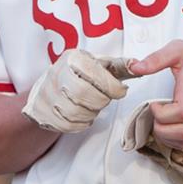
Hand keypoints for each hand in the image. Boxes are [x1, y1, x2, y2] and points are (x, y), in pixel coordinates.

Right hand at [21, 49, 135, 132]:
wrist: (45, 89)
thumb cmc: (76, 75)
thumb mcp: (97, 64)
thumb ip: (119, 66)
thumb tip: (138, 66)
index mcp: (73, 58)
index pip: (98, 76)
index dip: (114, 88)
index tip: (118, 90)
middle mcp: (57, 74)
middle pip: (87, 95)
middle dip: (101, 101)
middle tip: (102, 98)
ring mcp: (48, 94)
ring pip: (77, 112)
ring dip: (91, 113)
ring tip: (91, 105)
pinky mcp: (44, 113)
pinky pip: (68, 124)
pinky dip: (80, 122)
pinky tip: (81, 113)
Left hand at [128, 40, 182, 147]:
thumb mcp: (179, 49)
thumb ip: (156, 59)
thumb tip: (135, 67)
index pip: (182, 112)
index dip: (164, 113)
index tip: (155, 103)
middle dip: (162, 128)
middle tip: (155, 113)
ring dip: (167, 136)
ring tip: (159, 120)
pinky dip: (174, 139)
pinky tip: (166, 126)